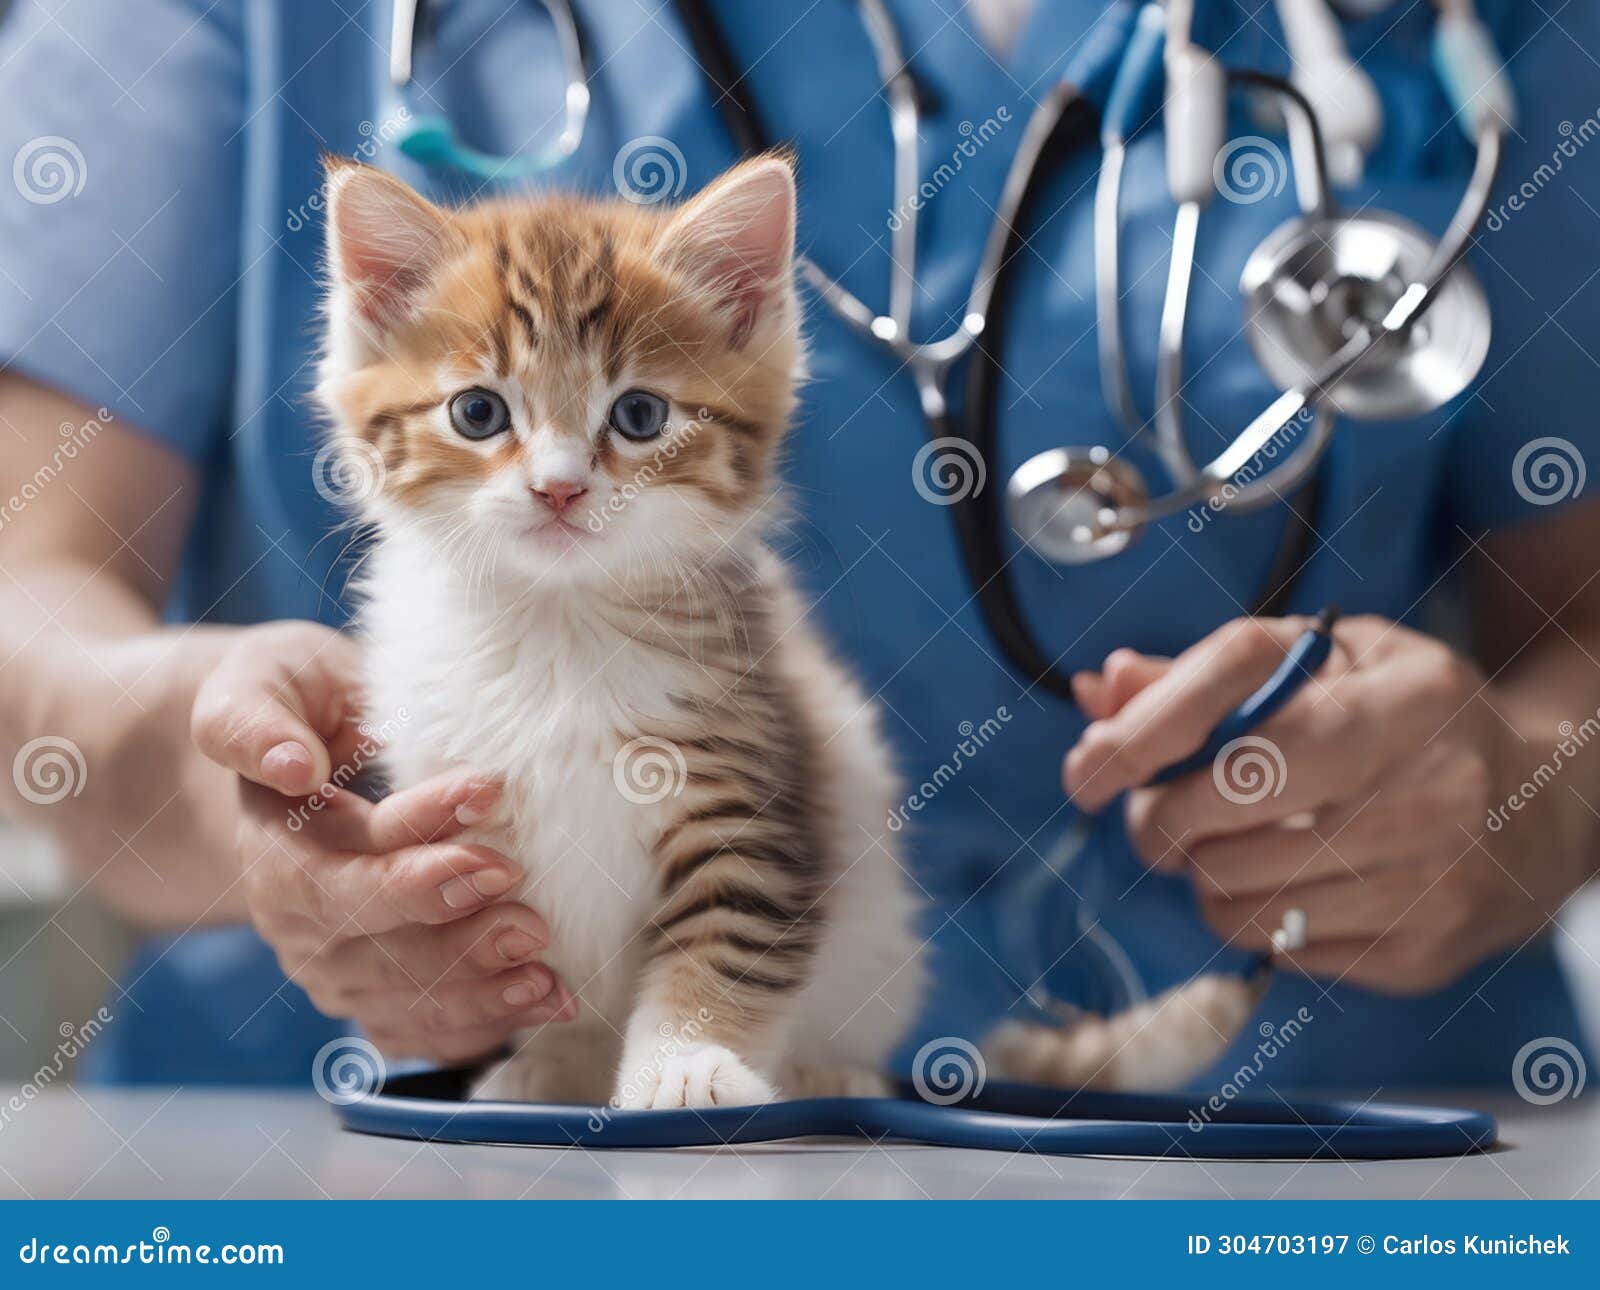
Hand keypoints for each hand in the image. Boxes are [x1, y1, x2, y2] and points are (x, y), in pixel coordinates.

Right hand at [192, 621, 574, 1062]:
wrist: (294, 757)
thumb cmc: (295, 704)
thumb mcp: (261, 681)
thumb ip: (255, 720)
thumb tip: (292, 767)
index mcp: (273, 850)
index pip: (338, 881)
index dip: (410, 874)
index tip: (488, 829)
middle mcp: (296, 922)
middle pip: (374, 956)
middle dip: (457, 941)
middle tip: (529, 920)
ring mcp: (333, 965)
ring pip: (402, 1003)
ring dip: (477, 993)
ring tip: (544, 974)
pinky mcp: (372, 990)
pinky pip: (422, 1028)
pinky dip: (482, 1024)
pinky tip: (540, 1002)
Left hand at [1063, 615, 1583, 994]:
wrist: (1544, 806)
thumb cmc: (1407, 720)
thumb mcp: (1326, 664)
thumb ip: (1204, 673)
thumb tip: (1100, 686)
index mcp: (1392, 693)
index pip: (1233, 699)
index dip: (1138, 738)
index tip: (1086, 769)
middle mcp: (1421, 782)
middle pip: (1216, 811)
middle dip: (1159, 818)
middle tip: (1166, 812)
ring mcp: (1428, 876)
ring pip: (1231, 895)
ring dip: (1202, 874)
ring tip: (1233, 845)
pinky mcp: (1420, 952)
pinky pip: (1271, 950)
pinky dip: (1250, 920)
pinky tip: (1285, 883)